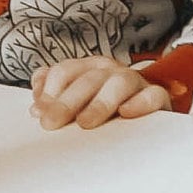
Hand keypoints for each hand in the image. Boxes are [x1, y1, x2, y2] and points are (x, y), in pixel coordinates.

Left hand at [30, 58, 173, 131]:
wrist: (147, 116)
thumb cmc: (106, 112)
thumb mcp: (78, 105)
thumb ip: (55, 100)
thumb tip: (36, 109)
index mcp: (89, 69)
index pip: (65, 72)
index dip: (49, 92)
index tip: (38, 114)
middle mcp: (110, 71)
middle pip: (87, 79)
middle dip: (66, 101)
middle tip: (51, 123)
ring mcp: (135, 82)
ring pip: (118, 83)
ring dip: (99, 103)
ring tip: (85, 122)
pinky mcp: (157, 97)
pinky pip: (152, 95)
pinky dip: (140, 102)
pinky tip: (126, 112)